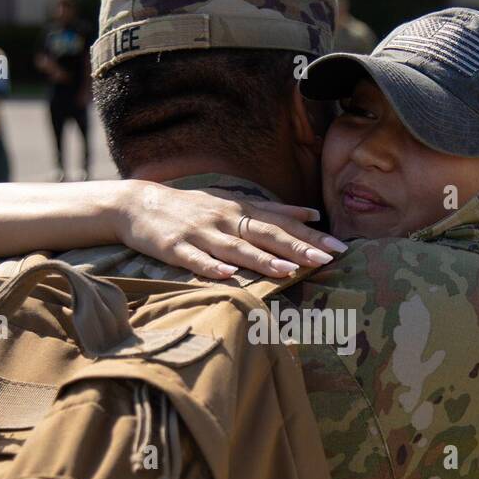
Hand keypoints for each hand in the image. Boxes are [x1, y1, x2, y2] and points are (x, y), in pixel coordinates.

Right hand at [114, 184, 346, 278]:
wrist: (140, 203)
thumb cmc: (194, 207)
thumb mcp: (235, 202)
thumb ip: (274, 210)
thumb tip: (313, 215)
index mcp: (242, 210)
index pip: (283, 224)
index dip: (310, 236)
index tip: (338, 247)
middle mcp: (226, 219)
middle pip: (266, 234)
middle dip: (297, 248)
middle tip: (325, 259)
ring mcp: (201, 233)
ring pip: (236, 248)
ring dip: (262, 260)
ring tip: (288, 272)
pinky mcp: (175, 247)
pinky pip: (195, 260)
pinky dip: (211, 267)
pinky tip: (226, 276)